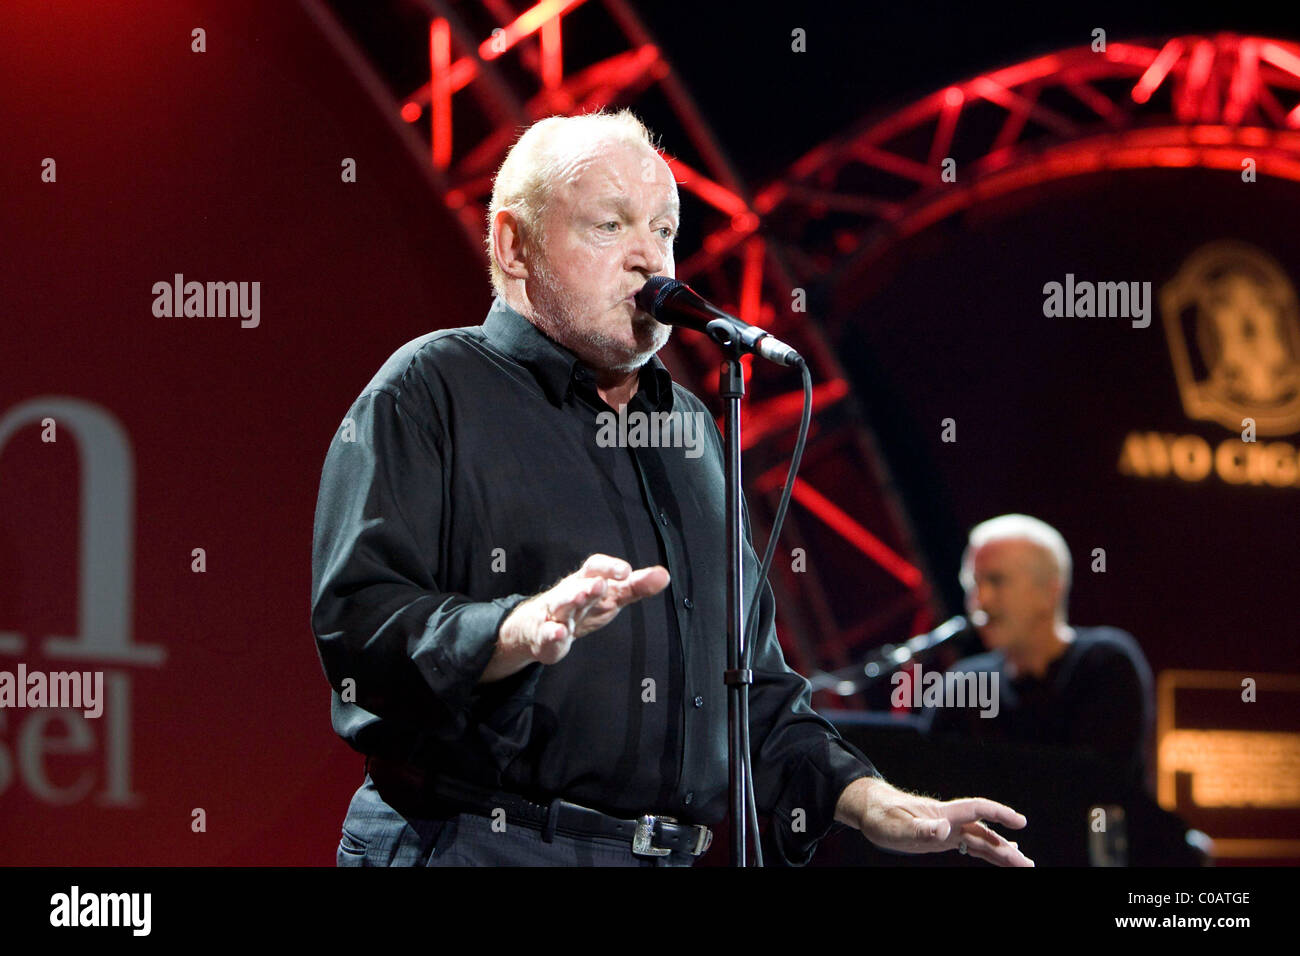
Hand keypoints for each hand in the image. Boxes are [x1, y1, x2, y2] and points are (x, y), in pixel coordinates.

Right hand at [482, 554, 669, 679]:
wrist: (541, 624)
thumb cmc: (584, 605)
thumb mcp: (612, 594)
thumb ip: (636, 586)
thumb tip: (664, 575)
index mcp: (586, 580)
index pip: (596, 568)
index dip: (609, 567)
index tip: (625, 571)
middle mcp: (569, 593)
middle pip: (577, 587)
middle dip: (588, 586)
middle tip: (600, 584)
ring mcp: (555, 615)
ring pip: (561, 607)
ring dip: (570, 601)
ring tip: (580, 597)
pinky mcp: (545, 638)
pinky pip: (547, 636)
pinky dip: (552, 635)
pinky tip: (559, 635)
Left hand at [838, 777, 1033, 866]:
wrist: (872, 810)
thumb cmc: (882, 817)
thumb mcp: (897, 827)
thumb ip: (921, 828)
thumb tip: (944, 829)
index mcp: (942, 813)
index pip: (976, 810)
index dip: (999, 814)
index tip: (1020, 821)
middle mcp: (950, 820)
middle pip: (985, 832)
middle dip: (1007, 847)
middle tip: (1028, 864)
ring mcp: (949, 828)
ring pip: (981, 840)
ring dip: (1002, 851)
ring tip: (1024, 863)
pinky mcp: (944, 837)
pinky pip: (971, 844)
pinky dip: (988, 850)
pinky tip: (1000, 855)